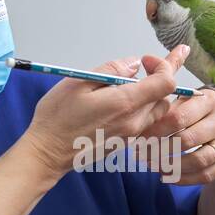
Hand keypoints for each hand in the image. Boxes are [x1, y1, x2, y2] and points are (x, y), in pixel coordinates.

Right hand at [21, 45, 189, 177]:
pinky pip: (145, 123)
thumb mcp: (79, 82)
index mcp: (125, 104)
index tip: (145, 60)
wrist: (48, 154)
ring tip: (141, 79)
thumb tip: (134, 64)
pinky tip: (128, 100)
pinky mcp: (124, 142)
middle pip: (165, 97)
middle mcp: (133, 122)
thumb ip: (111, 70)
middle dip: (161, 77)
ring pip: (157, 111)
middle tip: (148, 64)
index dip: (164, 65)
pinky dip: (144, 108)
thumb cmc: (57, 117)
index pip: (166, 83)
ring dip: (153, 94)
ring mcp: (130, 135)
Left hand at [137, 58, 214, 185]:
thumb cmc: (203, 110)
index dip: (155, 129)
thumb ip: (165, 77)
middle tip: (140, 154)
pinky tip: (167, 176)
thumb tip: (145, 58)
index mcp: (210, 100)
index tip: (139, 136)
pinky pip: (206, 174)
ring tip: (151, 165)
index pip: (178, 117)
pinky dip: (184, 178)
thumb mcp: (188, 94)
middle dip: (158, 149)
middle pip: (186, 140)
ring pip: (196, 160)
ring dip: (170, 166)